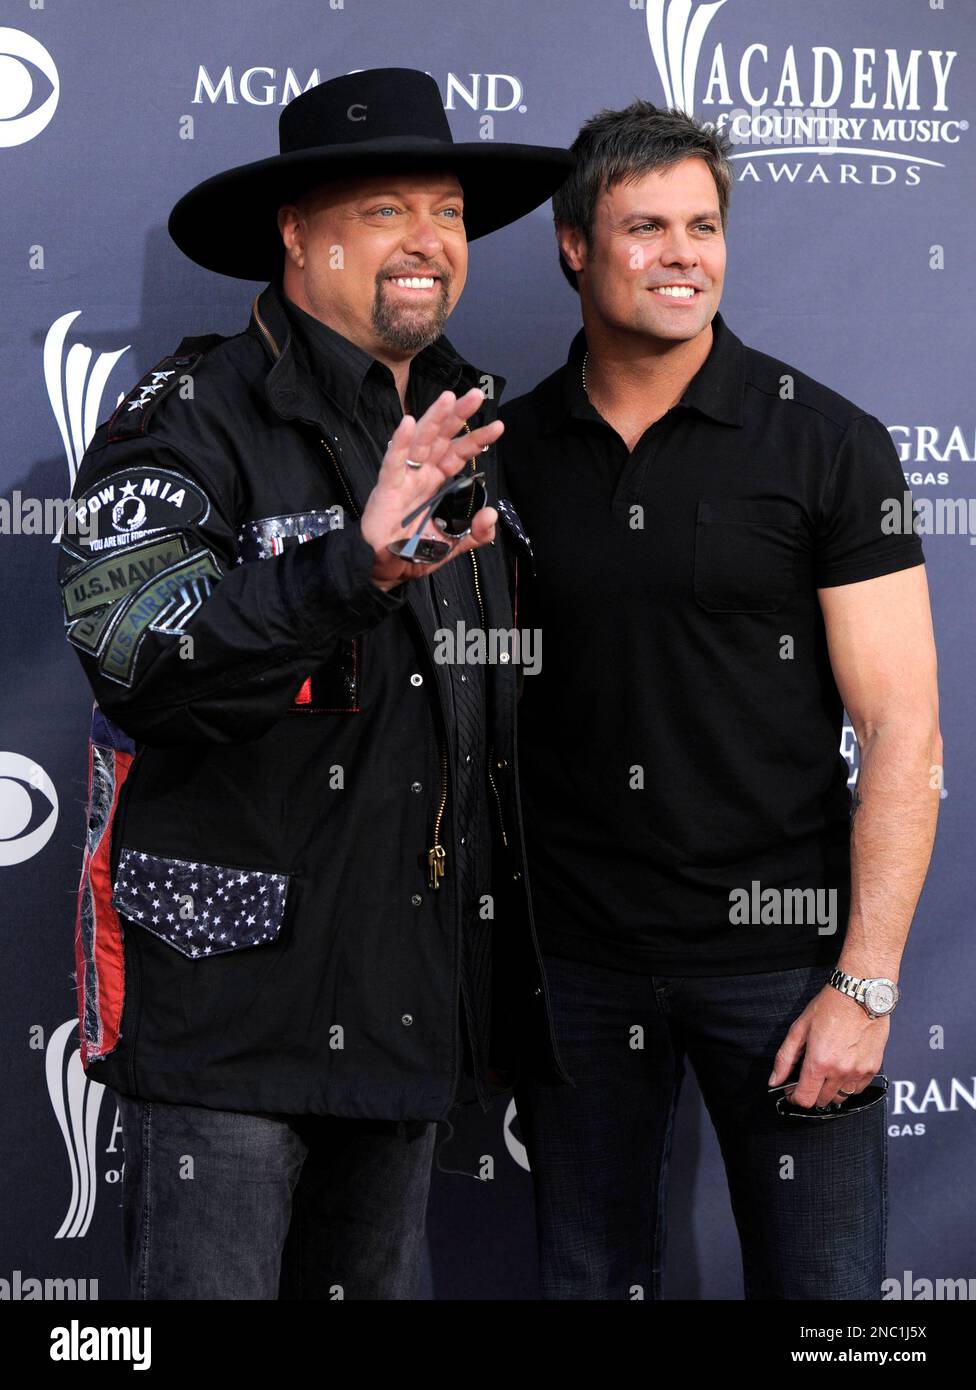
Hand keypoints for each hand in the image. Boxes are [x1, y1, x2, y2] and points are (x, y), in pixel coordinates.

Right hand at [360, 387, 502, 589]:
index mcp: (437, 481)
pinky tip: (409, 423)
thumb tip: (491, 515)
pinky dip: (400, 442)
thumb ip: (477, 533)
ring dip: (434, 418)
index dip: (477, 439)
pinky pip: (394, 462)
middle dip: (459, 416)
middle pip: (442, 437)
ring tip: (448, 398)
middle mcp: (422, 473)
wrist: (388, 569)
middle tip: (476, 395)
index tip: (498, 425)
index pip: (460, 454)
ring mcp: (404, 477)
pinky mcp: (386, 488)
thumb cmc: (415, 551)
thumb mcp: (454, 543)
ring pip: (420, 441)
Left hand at [767, 985, 889, 1108]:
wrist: (860, 994)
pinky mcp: (872, 1068)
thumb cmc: (829, 1007)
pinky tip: (842, 1068)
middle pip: (821, 1102)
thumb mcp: (798, 1029)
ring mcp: (858, 1072)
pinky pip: (857, 1090)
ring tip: (826, 1072)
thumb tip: (774, 1080)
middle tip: (808, 1076)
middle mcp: (839, 1071)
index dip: (794, 1098)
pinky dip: (848, 1085)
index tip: (792, 1090)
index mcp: (818, 1062)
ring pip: (840, 1098)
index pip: (804, 1099)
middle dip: (811, 1093)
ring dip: (830, 1091)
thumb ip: (784, 1059)